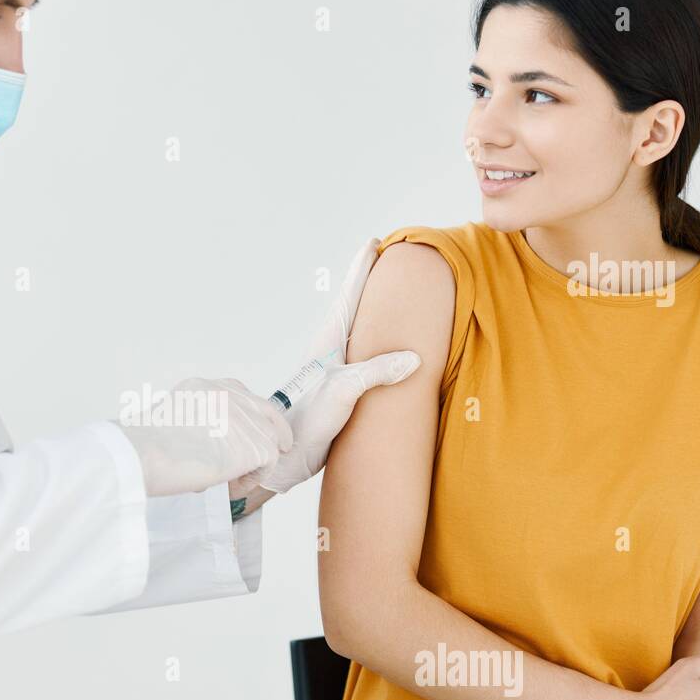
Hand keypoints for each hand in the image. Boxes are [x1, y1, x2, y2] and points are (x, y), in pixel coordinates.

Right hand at [114, 377, 293, 496]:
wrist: (144, 455)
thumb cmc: (144, 447)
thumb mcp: (170, 419)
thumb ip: (196, 423)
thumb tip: (209, 445)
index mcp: (205, 387)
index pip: (240, 394)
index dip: (250, 414)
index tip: (254, 430)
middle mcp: (228, 396)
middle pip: (266, 411)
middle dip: (274, 431)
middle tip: (280, 449)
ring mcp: (244, 418)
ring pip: (269, 441)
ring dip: (252, 465)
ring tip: (226, 482)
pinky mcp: (256, 444)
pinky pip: (267, 465)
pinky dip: (249, 480)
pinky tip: (228, 487)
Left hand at [232, 237, 419, 494]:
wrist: (286, 456)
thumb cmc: (307, 422)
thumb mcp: (344, 392)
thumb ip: (376, 371)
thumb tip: (412, 357)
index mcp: (328, 341)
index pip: (349, 296)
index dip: (362, 269)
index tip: (374, 244)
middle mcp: (330, 349)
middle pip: (353, 305)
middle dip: (369, 281)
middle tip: (386, 256)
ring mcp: (334, 366)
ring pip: (356, 327)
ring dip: (371, 307)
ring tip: (387, 292)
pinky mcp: (339, 385)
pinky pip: (362, 350)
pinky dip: (374, 337)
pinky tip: (381, 344)